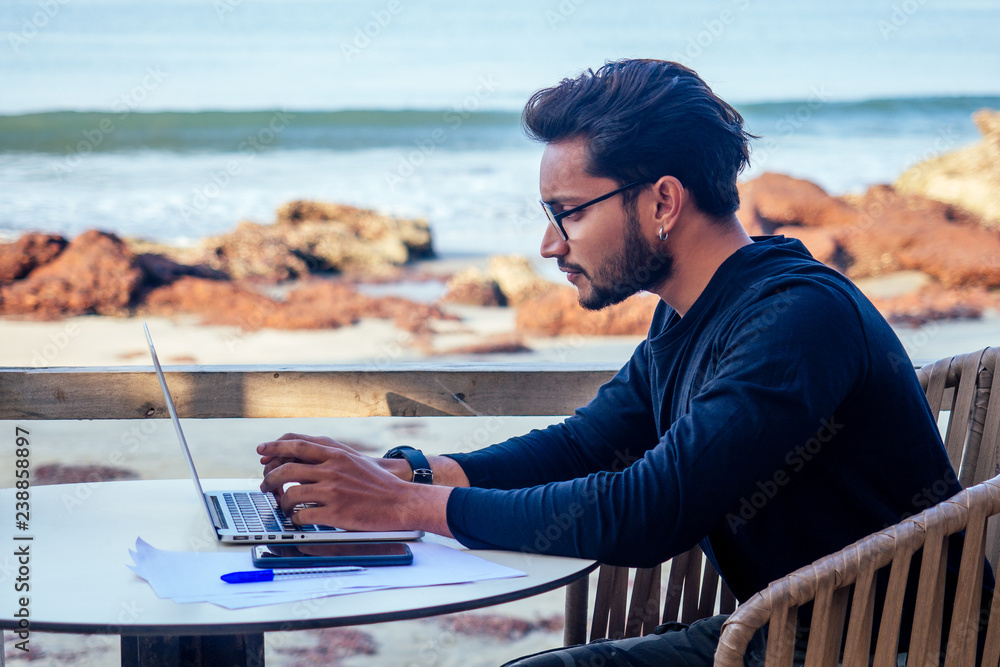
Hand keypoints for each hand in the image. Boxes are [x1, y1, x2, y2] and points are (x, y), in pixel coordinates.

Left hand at [257, 435, 451, 534]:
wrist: (401, 501)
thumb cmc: (379, 483)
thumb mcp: (355, 460)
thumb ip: (331, 457)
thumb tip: (302, 457)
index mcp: (337, 454)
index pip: (297, 444)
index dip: (275, 447)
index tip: (261, 451)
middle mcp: (332, 469)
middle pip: (287, 469)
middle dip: (269, 478)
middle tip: (264, 485)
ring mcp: (333, 491)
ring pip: (291, 494)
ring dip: (281, 502)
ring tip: (283, 506)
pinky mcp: (335, 512)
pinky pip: (302, 515)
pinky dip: (295, 518)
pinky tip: (298, 519)